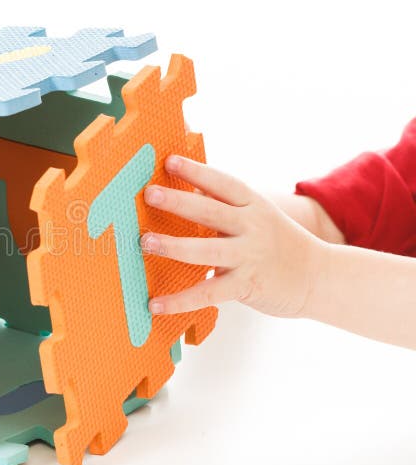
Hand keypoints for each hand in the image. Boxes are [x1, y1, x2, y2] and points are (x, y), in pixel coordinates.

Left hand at [140, 155, 327, 317]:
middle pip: (211, 211)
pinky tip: (155, 304)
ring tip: (146, 242)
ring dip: (174, 246)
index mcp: (253, 204)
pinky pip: (207, 293)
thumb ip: (224, 207)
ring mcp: (250, 256)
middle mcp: (252, 226)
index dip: (197, 171)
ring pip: (206, 250)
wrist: (319, 277)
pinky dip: (180, 301)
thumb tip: (183, 194)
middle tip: (150, 194)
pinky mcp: (247, 285)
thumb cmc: (277, 243)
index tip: (169, 160)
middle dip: (179, 201)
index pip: (223, 183)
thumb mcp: (257, 216)